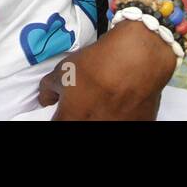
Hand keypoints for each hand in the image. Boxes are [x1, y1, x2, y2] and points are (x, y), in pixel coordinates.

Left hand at [37, 16, 175, 119]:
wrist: (135, 59)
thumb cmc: (98, 65)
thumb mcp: (62, 71)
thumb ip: (48, 89)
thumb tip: (46, 98)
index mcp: (71, 120)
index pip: (57, 124)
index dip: (61, 114)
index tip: (64, 108)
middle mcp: (93, 128)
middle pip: (80, 123)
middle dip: (80, 114)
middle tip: (86, 100)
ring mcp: (117, 128)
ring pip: (104, 121)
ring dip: (102, 113)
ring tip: (106, 97)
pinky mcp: (140, 123)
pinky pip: (126, 120)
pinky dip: (123, 113)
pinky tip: (123, 97)